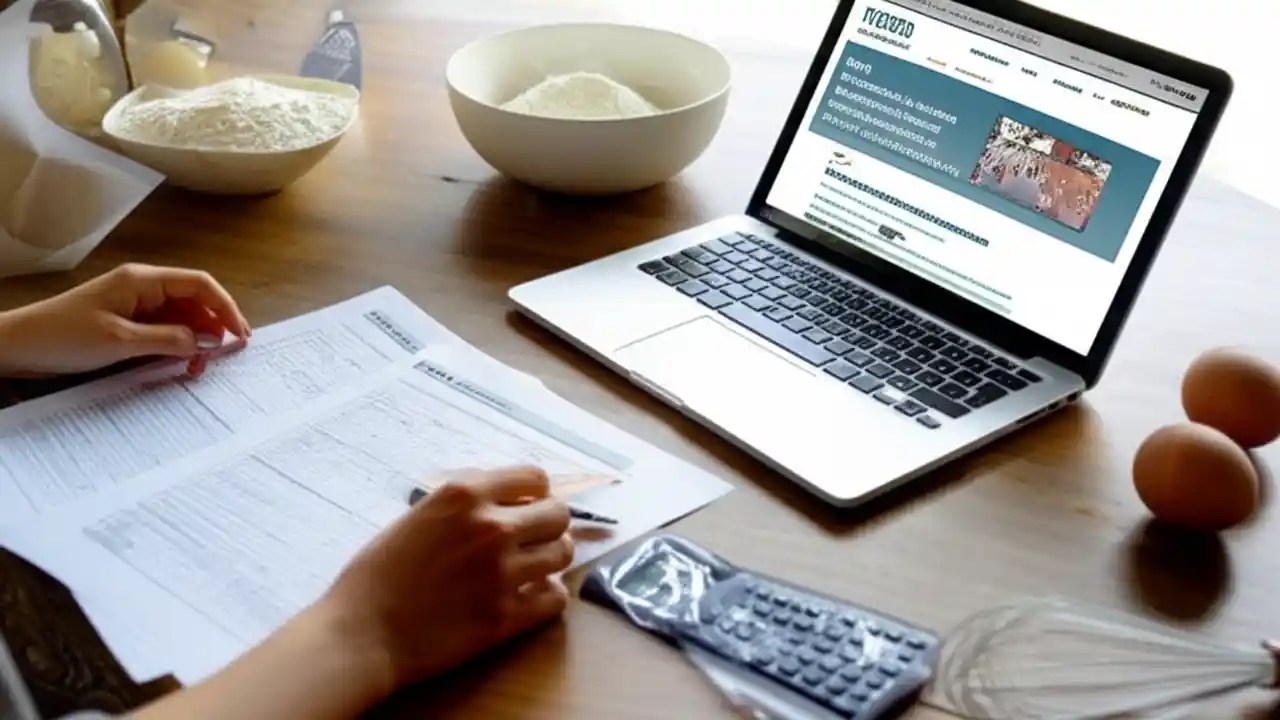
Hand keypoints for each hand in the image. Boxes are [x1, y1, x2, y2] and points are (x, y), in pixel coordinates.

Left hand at [0, 263, 250, 375]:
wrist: (17, 346)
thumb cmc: (63, 337)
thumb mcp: (120, 341)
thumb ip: (169, 339)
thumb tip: (207, 341)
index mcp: (143, 280)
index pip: (200, 285)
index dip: (226, 308)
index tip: (240, 336)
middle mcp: (143, 288)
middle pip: (195, 302)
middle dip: (214, 327)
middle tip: (226, 357)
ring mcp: (135, 306)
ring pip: (182, 318)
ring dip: (197, 340)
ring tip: (200, 367)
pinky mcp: (126, 323)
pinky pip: (164, 330)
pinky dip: (178, 345)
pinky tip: (181, 362)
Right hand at [320, 466, 573, 689]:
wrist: (362, 633)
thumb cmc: (377, 575)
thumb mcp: (418, 518)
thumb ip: (462, 507)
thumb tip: (502, 503)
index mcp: (465, 494)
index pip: (534, 478)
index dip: (535, 494)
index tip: (527, 507)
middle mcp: (491, 527)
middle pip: (558, 515)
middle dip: (550, 526)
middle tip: (535, 540)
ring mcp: (503, 572)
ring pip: (563, 554)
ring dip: (551, 559)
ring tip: (535, 568)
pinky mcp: (507, 616)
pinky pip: (555, 599)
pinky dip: (548, 596)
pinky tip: (531, 598)